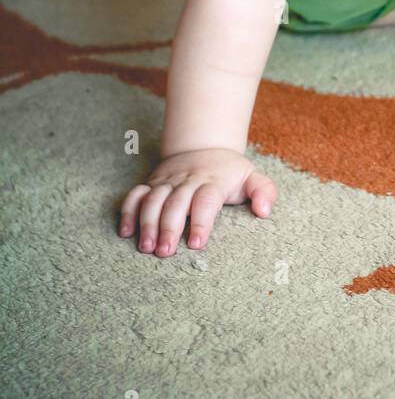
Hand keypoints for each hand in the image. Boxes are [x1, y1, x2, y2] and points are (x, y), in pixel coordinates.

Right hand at [117, 148, 276, 256]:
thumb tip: (264, 211)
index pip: (206, 200)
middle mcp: (188, 180)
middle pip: (175, 202)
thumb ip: (264, 192)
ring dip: (147, 223)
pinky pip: (135, 195)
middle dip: (168, 227)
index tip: (197, 244)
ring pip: (153, 199)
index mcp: (213, 181)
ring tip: (145, 247)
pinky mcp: (152, 183)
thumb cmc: (230, 172)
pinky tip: (126, 232)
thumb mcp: (252, 177)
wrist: (204, 146)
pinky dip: (128, 211)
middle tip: (165, 252)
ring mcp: (167, 181)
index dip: (201, 221)